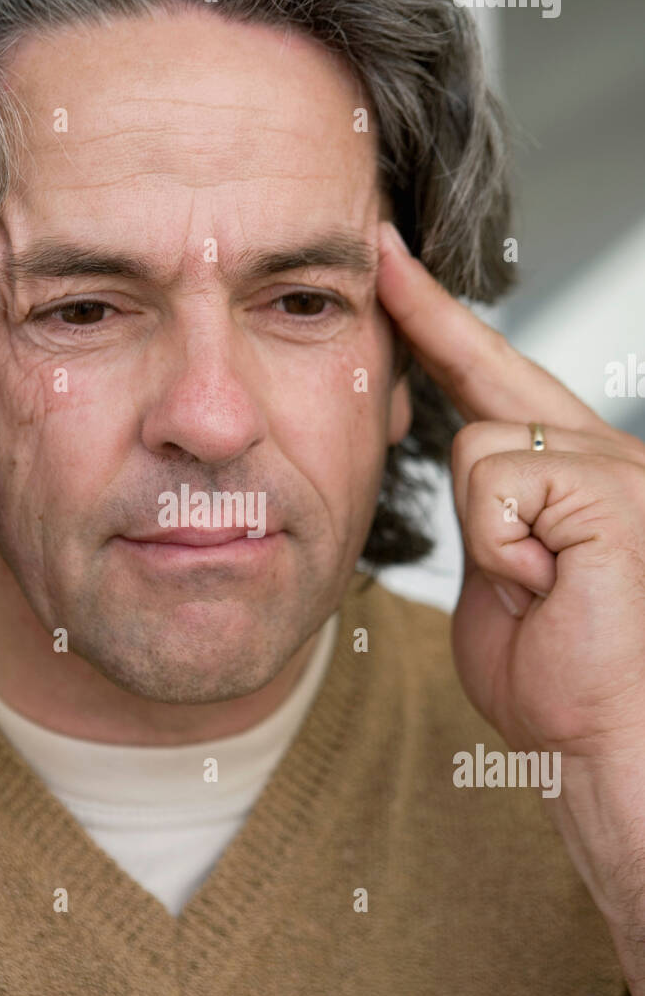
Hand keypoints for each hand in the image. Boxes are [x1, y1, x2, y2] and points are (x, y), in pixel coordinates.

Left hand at [377, 221, 644, 938]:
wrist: (609, 742)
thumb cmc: (561, 680)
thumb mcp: (504, 581)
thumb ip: (489, 516)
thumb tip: (468, 469)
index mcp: (576, 478)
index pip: (497, 383)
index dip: (442, 328)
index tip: (397, 273)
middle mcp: (606, 455)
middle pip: (490, 376)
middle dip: (430, 318)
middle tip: (380, 252)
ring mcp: (615, 465)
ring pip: (478, 446)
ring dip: (483, 533)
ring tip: (534, 586)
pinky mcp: (609, 486)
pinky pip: (496, 483)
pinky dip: (499, 547)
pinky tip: (544, 584)